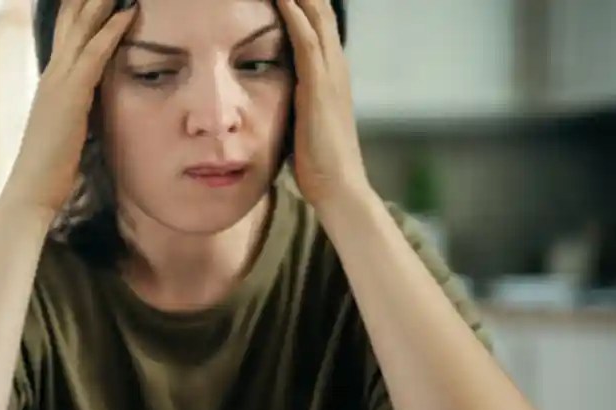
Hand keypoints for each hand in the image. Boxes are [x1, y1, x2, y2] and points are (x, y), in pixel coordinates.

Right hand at [0, 0, 136, 216]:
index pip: (66, 34)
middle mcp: (52, 75)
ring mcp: (58, 83)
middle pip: (71, 22)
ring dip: (99, 3)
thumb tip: (96, 106)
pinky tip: (127, 12)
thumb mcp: (70, 131)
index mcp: (52, 83)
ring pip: (81, 29)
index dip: (80, 10)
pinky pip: (93, 55)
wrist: (31, 190)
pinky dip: (111, 31)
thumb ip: (81, 111)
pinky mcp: (70, 96)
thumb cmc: (51, 169)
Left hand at [276, 0, 372, 213]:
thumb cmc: (316, 161)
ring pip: (315, 15)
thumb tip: (277, 98)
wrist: (338, 187)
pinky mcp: (318, 86)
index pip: (318, 20)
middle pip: (320, 8)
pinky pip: (304, 38)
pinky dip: (292, 13)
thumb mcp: (302, 120)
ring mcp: (330, 73)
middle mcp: (335, 64)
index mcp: (331, 71)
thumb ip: (294, 101)